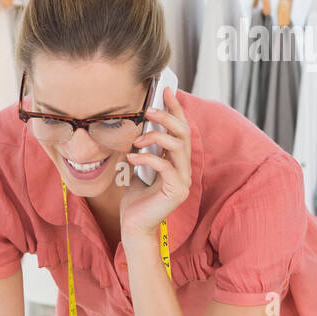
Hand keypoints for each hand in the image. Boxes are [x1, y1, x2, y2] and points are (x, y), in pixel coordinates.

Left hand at [121, 85, 191, 239]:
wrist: (134, 226)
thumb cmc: (136, 198)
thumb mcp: (139, 167)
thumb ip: (144, 150)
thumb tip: (137, 127)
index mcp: (177, 160)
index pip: (181, 129)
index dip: (175, 108)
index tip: (166, 89)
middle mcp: (184, 168)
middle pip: (184, 133)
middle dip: (167, 117)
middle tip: (149, 110)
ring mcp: (183, 180)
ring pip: (179, 147)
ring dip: (156, 137)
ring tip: (136, 138)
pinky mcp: (177, 191)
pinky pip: (165, 166)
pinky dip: (147, 158)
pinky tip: (132, 157)